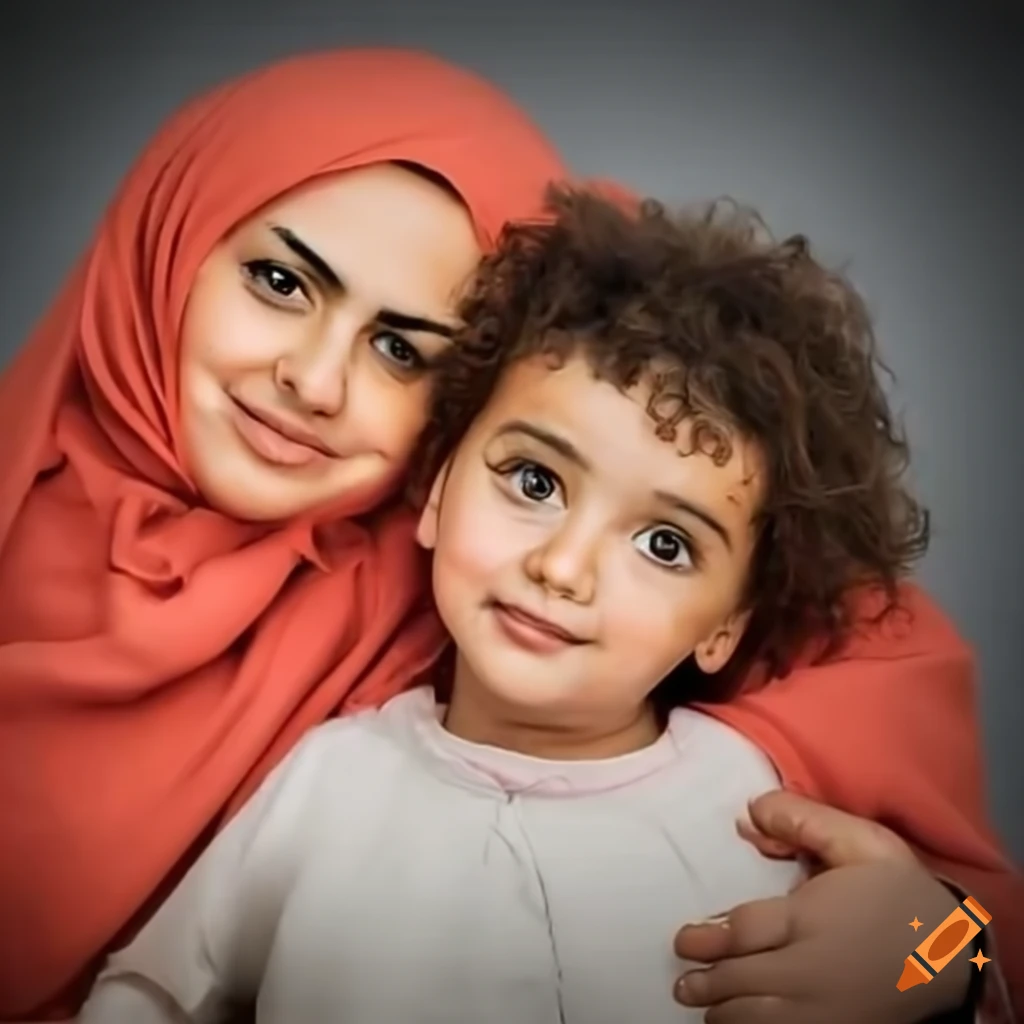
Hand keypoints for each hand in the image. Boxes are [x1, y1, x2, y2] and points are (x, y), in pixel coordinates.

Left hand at [673, 791, 973, 1023]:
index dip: (707, 939)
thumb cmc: (901, 893)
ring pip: (758, 1019)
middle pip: (742, 981)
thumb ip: (804, 821)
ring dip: (724, 1014)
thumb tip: (751, 813)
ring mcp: (824, 1010)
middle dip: (706, 982)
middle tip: (683, 982)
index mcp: (809, 920)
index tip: (683, 941)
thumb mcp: (861, 841)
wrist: (953, 954)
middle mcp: (810, 970)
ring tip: (704, 1008)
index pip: (743, 933)